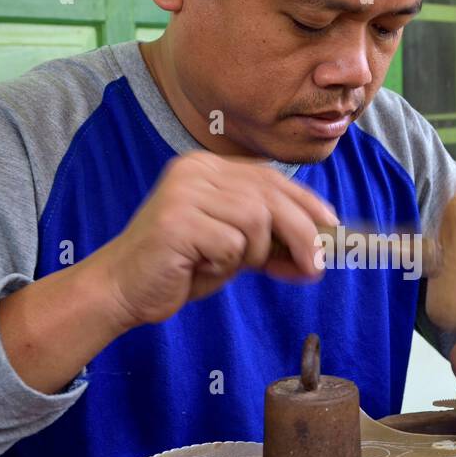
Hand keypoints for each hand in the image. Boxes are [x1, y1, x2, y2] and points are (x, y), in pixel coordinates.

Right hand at [93, 151, 337, 326]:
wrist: (124, 289)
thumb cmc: (181, 268)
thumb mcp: (235, 247)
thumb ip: (270, 239)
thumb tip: (321, 249)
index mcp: (208, 167)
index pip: (271, 178)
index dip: (307, 204)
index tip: (331, 228)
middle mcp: (195, 170)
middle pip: (271, 197)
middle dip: (300, 235)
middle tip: (314, 268)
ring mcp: (183, 192)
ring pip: (255, 220)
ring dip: (252, 254)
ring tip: (226, 265)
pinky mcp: (175, 220)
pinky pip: (231, 243)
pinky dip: (226, 264)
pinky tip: (201, 267)